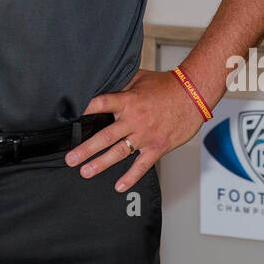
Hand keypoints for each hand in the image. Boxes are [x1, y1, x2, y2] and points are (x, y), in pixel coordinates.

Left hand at [65, 68, 204, 191]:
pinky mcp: (157, 147)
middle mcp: (134, 120)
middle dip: (85, 149)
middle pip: (105, 136)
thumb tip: (101, 81)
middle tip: (70, 158)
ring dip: (101, 164)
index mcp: (128, 100)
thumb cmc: (167, 86)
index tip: (69, 120)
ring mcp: (145, 135)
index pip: (100, 104)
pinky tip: (119, 186)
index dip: (84, 110)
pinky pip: (142, 165)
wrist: (193, 94)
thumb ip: (120, 83)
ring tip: (85, 172)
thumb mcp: (139, 78)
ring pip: (119, 152)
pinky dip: (130, 177)